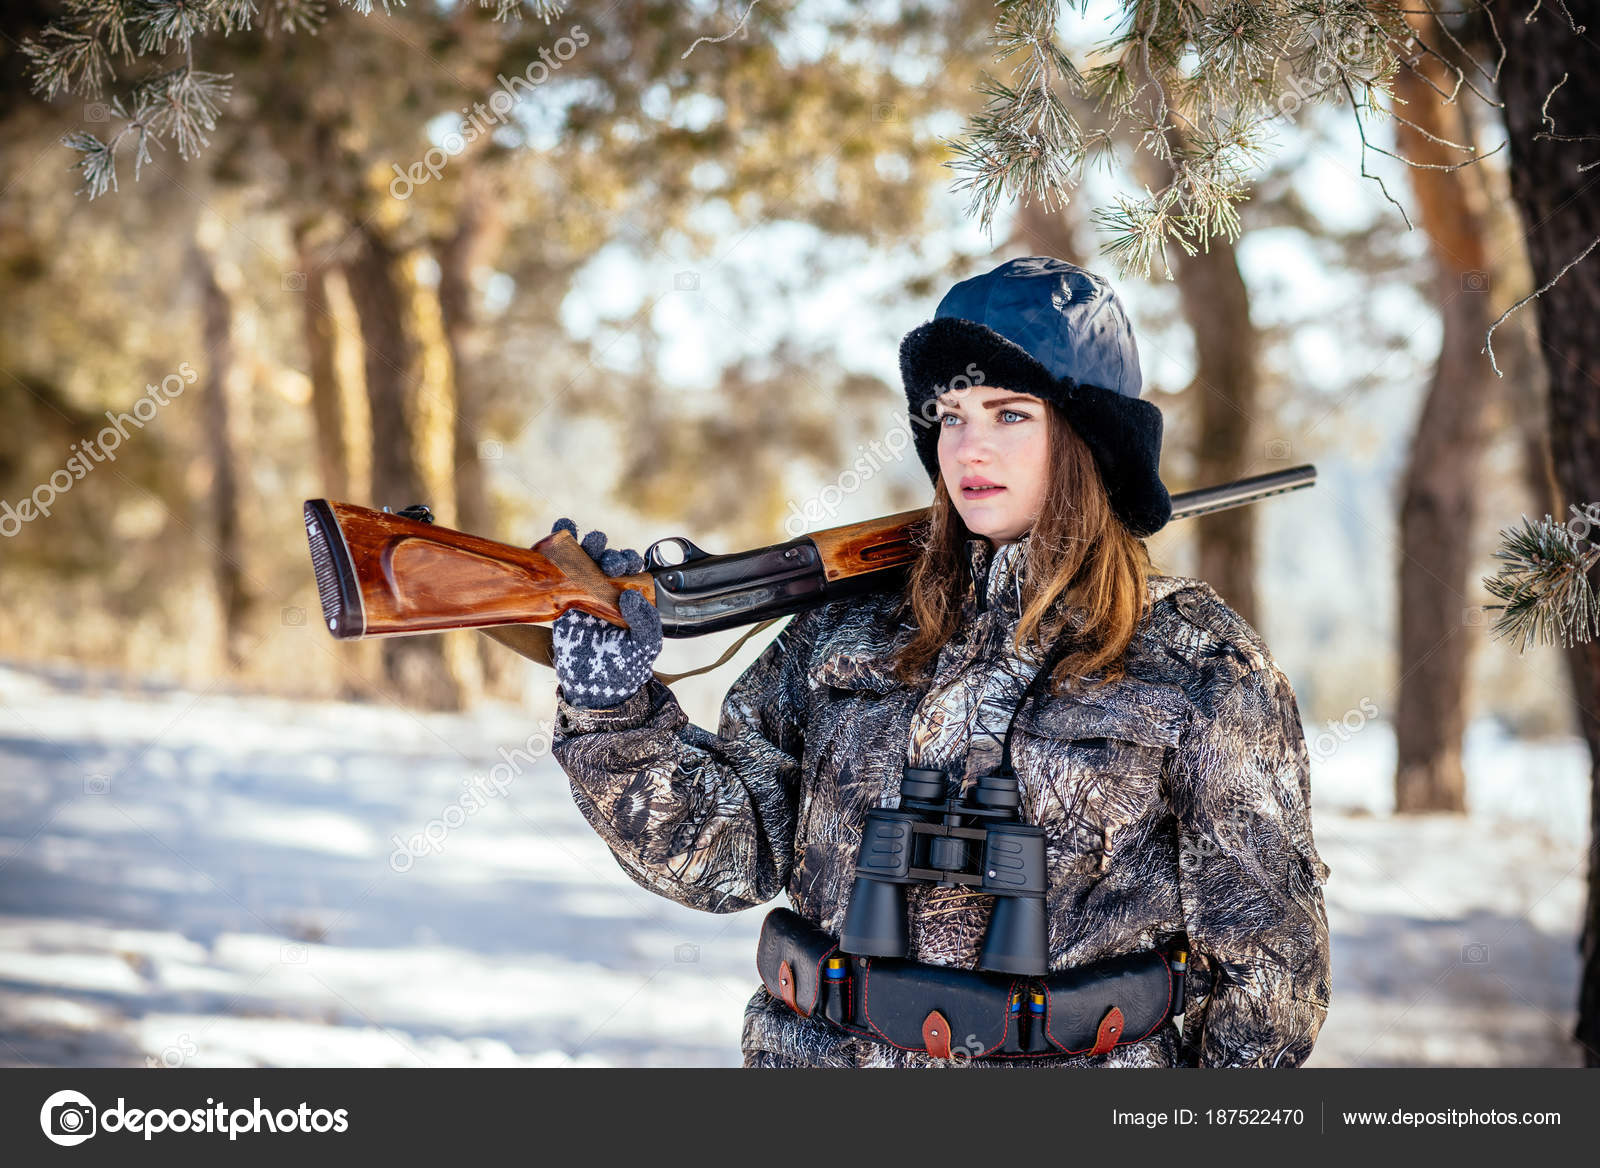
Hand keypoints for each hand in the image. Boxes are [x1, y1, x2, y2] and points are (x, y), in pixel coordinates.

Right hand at [548, 518, 662, 708]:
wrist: (595, 690)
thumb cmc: (624, 668)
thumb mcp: (645, 646)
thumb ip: (645, 622)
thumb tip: (630, 596)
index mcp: (630, 597)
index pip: (631, 570)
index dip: (628, 561)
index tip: (627, 564)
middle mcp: (607, 592)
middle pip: (607, 562)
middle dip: (609, 555)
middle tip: (610, 564)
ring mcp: (583, 593)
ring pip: (584, 560)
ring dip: (588, 545)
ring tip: (591, 543)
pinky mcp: (561, 599)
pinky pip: (559, 570)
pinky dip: (558, 545)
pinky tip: (561, 528)